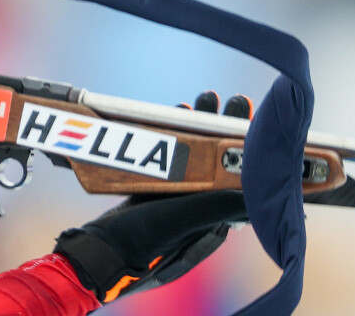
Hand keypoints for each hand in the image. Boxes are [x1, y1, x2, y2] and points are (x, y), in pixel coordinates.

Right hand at [53, 89, 252, 302]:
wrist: (97, 255)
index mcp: (214, 218)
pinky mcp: (154, 194)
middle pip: (220, 161)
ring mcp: (176, 200)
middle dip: (223, 127)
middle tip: (226, 99)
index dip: (246, 145)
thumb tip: (257, 192)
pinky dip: (175, 137)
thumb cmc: (138, 244)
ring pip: (195, 156)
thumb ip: (215, 207)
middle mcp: (200, 208)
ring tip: (202, 100)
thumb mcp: (178, 222)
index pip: (240, 177)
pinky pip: (171, 160)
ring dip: (199, 126)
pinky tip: (173, 118)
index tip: (246, 115)